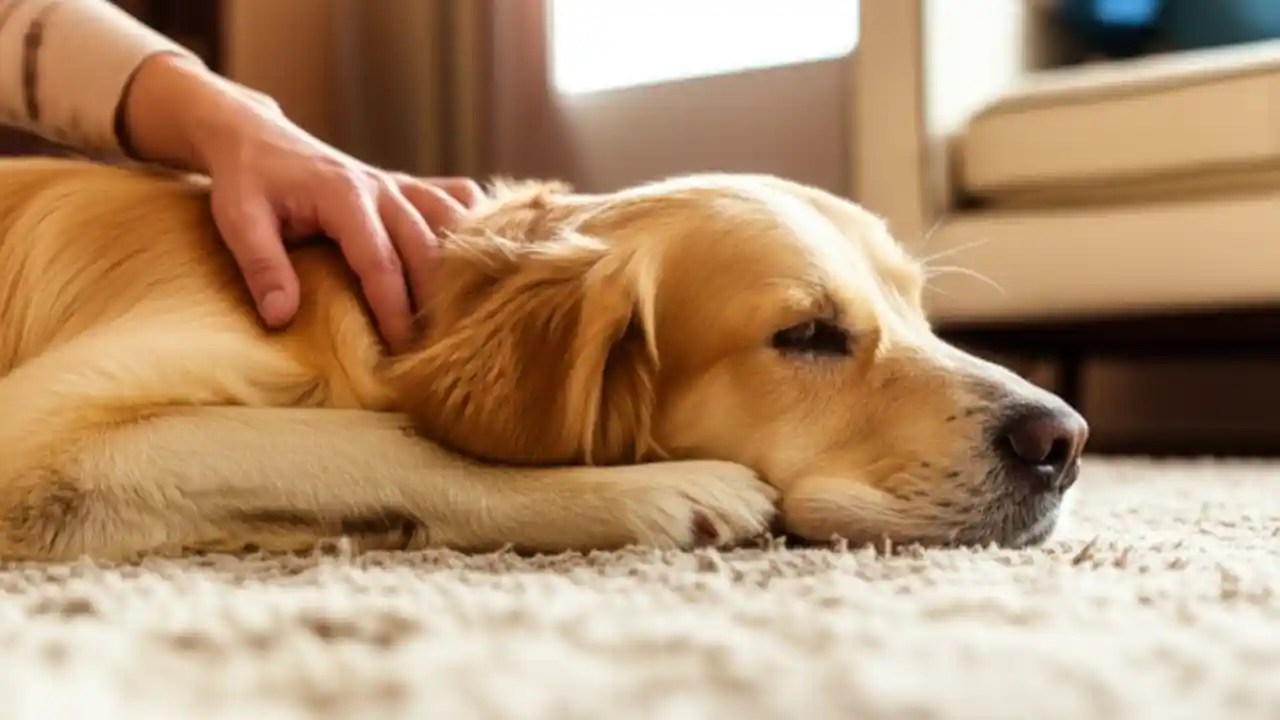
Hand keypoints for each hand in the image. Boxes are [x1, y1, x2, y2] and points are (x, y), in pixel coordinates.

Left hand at [122, 54, 482, 351]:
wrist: (255, 135)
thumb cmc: (246, 180)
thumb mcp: (238, 219)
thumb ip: (261, 266)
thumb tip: (282, 318)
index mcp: (344, 195)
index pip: (381, 261)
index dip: (394, 307)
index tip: (400, 349)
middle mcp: (381, 187)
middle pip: (426, 246)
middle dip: (435, 297)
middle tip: (437, 344)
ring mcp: (397, 185)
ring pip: (451, 219)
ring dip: (462, 261)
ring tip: (466, 307)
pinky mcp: (403, 187)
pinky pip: (454, 197)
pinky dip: (473, 221)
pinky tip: (482, 252)